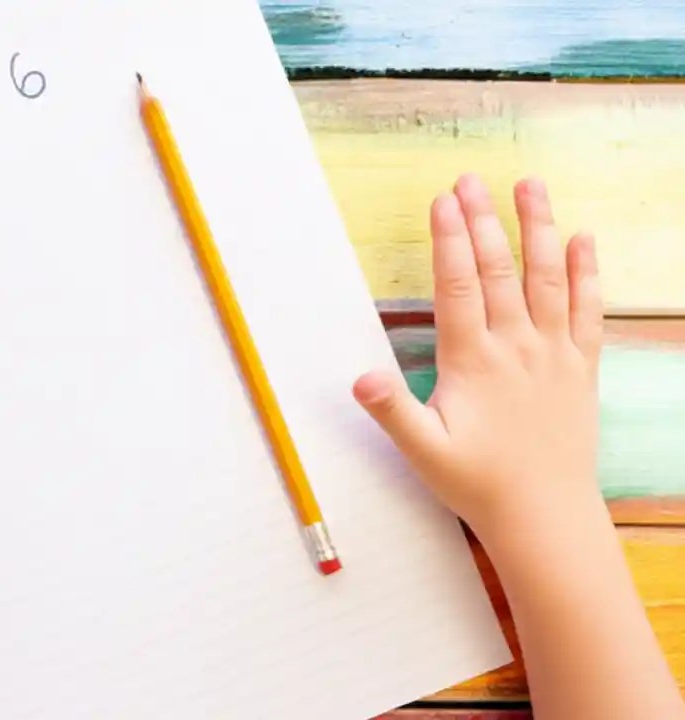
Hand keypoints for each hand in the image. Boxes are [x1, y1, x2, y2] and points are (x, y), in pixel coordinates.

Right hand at [351, 174, 601, 538]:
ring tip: (530, 185)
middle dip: (484, 220)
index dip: (449, 239)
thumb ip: (392, 411)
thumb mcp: (424, 451)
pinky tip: (583, 239)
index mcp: (474, 361)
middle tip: (470, 180)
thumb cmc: (479, 484)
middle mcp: (517, 348)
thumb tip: (359, 379)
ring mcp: (553, 354)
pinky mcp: (579, 367)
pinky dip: (587, 272)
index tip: (443, 201)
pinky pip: (588, 310)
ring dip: (538, 228)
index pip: (458, 286)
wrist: (546, 516)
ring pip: (547, 278)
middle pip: (499, 270)